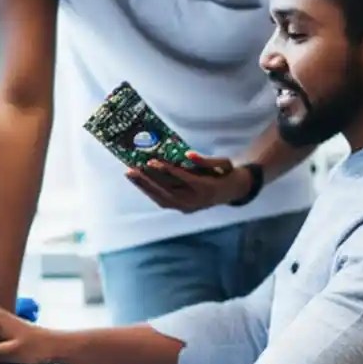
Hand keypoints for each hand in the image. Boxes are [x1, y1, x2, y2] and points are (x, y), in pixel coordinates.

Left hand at [125, 152, 253, 213]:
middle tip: (133, 167)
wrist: (232, 192)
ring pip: (162, 197)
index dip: (167, 170)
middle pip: (168, 189)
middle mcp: (194, 200)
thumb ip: (206, 161)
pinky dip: (150, 192)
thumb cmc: (226, 174)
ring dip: (144, 186)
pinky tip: (139, 182)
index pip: (182, 178)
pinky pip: (163, 201)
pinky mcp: (183, 209)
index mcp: (205, 188)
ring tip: (130, 174)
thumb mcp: (223, 163)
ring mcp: (188, 207)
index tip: (152, 161)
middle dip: (149, 178)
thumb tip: (188, 154)